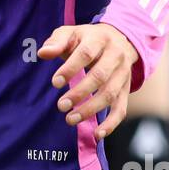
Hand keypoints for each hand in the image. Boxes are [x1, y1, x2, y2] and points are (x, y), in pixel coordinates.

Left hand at [38, 23, 137, 138]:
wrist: (119, 39)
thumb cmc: (87, 38)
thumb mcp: (71, 33)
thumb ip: (56, 42)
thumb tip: (42, 53)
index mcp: (99, 39)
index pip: (86, 54)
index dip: (71, 69)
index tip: (55, 83)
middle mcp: (115, 55)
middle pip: (100, 76)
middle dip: (80, 93)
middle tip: (61, 105)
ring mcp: (123, 73)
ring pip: (110, 94)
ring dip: (91, 109)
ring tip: (70, 119)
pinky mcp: (126, 89)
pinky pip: (121, 108)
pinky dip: (111, 124)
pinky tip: (98, 135)